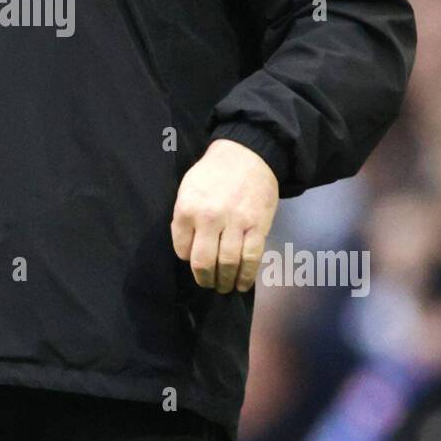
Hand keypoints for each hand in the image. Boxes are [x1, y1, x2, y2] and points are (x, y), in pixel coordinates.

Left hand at [170, 138, 278, 292]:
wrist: (247, 154)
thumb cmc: (213, 172)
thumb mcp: (188, 188)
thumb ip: (184, 217)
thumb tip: (185, 247)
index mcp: (188, 208)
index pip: (182, 249)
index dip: (187, 259)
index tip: (193, 260)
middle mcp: (209, 218)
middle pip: (203, 262)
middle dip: (204, 279)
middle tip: (207, 283)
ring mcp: (235, 223)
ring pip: (227, 264)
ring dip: (224, 281)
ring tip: (223, 286)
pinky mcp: (257, 226)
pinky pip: (251, 258)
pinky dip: (246, 276)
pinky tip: (242, 284)